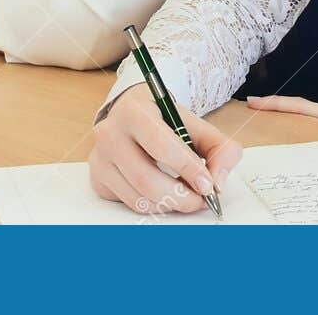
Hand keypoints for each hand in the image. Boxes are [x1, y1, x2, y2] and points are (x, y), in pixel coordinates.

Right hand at [89, 84, 241, 214]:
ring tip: (187, 196)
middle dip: (181, 196)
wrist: (133, 114)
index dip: (187, 168)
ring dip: (170, 205)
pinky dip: (154, 205)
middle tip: (201, 200)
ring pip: (139, 197)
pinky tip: (165, 193)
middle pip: (147, 179)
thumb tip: (218, 183)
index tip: (208, 185)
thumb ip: (220, 149)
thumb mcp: (196, 125)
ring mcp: (100, 158)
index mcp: (134, 111)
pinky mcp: (98, 179)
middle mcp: (109, 133)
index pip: (161, 145)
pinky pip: (129, 203)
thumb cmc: (165, 121)